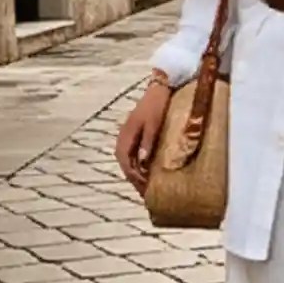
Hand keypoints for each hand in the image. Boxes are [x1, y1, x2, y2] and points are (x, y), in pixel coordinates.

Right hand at [115, 81, 170, 195]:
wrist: (160, 88)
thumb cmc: (157, 106)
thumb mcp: (153, 124)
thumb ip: (147, 142)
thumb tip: (143, 162)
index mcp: (126, 136)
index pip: (126, 163)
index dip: (134, 177)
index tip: (144, 188)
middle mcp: (123, 137)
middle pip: (125, 164)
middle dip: (134, 179)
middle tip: (146, 193)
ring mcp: (128, 135)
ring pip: (127, 160)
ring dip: (135, 173)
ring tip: (145, 185)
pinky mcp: (135, 134)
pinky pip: (132, 154)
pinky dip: (137, 164)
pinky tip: (146, 170)